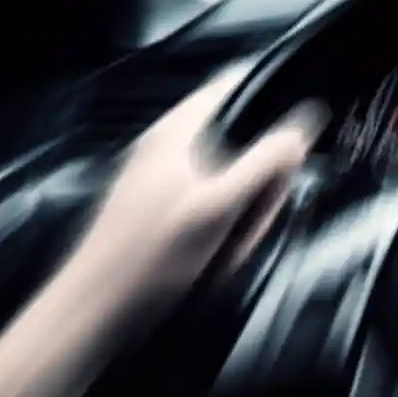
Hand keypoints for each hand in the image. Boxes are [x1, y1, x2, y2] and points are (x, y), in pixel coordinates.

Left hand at [73, 64, 326, 304]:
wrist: (94, 310)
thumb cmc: (155, 255)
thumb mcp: (220, 207)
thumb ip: (265, 163)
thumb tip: (303, 128)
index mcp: (178, 130)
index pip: (234, 86)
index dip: (272, 99)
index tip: (297, 132)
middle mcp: (166, 144)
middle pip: (237, 136)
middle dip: (260, 170)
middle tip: (260, 209)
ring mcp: (158, 176)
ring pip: (226, 172)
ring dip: (243, 203)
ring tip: (237, 238)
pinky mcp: (156, 207)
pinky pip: (208, 199)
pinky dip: (223, 220)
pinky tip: (220, 251)